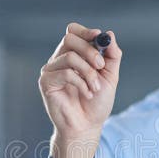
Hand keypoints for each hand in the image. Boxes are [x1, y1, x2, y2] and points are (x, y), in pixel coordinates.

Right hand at [39, 22, 123, 157]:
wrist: (88, 126)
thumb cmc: (97, 103)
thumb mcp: (110, 77)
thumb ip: (112, 56)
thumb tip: (109, 34)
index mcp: (74, 54)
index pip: (73, 32)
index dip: (85, 31)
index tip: (98, 36)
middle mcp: (60, 59)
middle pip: (69, 38)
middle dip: (89, 50)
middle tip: (101, 66)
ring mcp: (51, 70)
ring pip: (69, 56)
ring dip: (88, 72)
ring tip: (95, 87)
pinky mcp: (46, 82)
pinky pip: (65, 73)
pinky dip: (81, 83)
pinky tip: (87, 93)